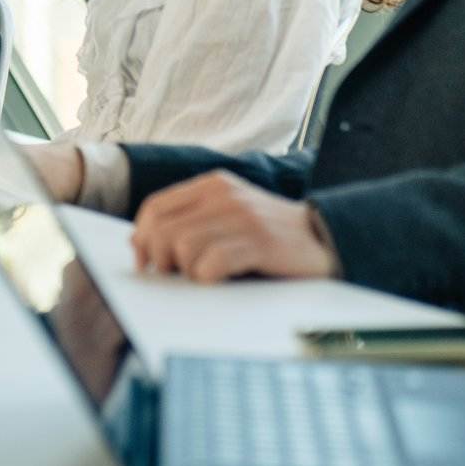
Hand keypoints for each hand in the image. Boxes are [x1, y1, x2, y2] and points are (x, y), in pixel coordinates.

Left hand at [131, 171, 337, 282]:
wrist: (325, 238)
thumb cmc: (269, 235)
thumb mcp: (227, 216)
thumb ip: (190, 222)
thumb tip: (139, 243)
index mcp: (211, 185)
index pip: (155, 207)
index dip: (141, 237)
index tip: (144, 261)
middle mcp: (223, 195)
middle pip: (163, 230)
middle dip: (160, 260)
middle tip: (175, 276)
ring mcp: (242, 217)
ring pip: (183, 247)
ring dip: (187, 271)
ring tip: (205, 276)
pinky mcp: (259, 241)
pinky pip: (212, 263)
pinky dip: (208, 278)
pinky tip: (221, 280)